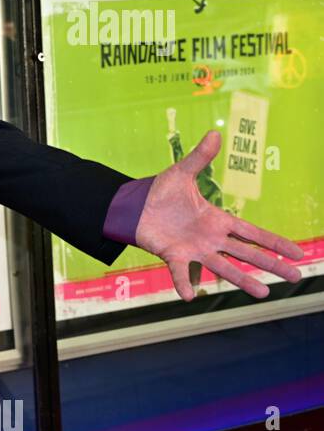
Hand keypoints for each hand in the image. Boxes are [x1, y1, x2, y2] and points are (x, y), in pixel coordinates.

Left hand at [135, 130, 303, 300]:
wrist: (134, 206)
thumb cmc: (160, 192)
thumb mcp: (182, 173)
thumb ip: (200, 157)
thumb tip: (214, 133)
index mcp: (218, 220)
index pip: (253, 233)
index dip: (275, 242)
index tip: (297, 253)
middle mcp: (211, 238)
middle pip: (247, 254)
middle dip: (271, 265)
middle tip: (295, 277)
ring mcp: (194, 249)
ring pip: (223, 267)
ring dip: (242, 280)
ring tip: (264, 294)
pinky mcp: (173, 255)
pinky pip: (180, 272)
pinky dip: (184, 283)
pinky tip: (191, 297)